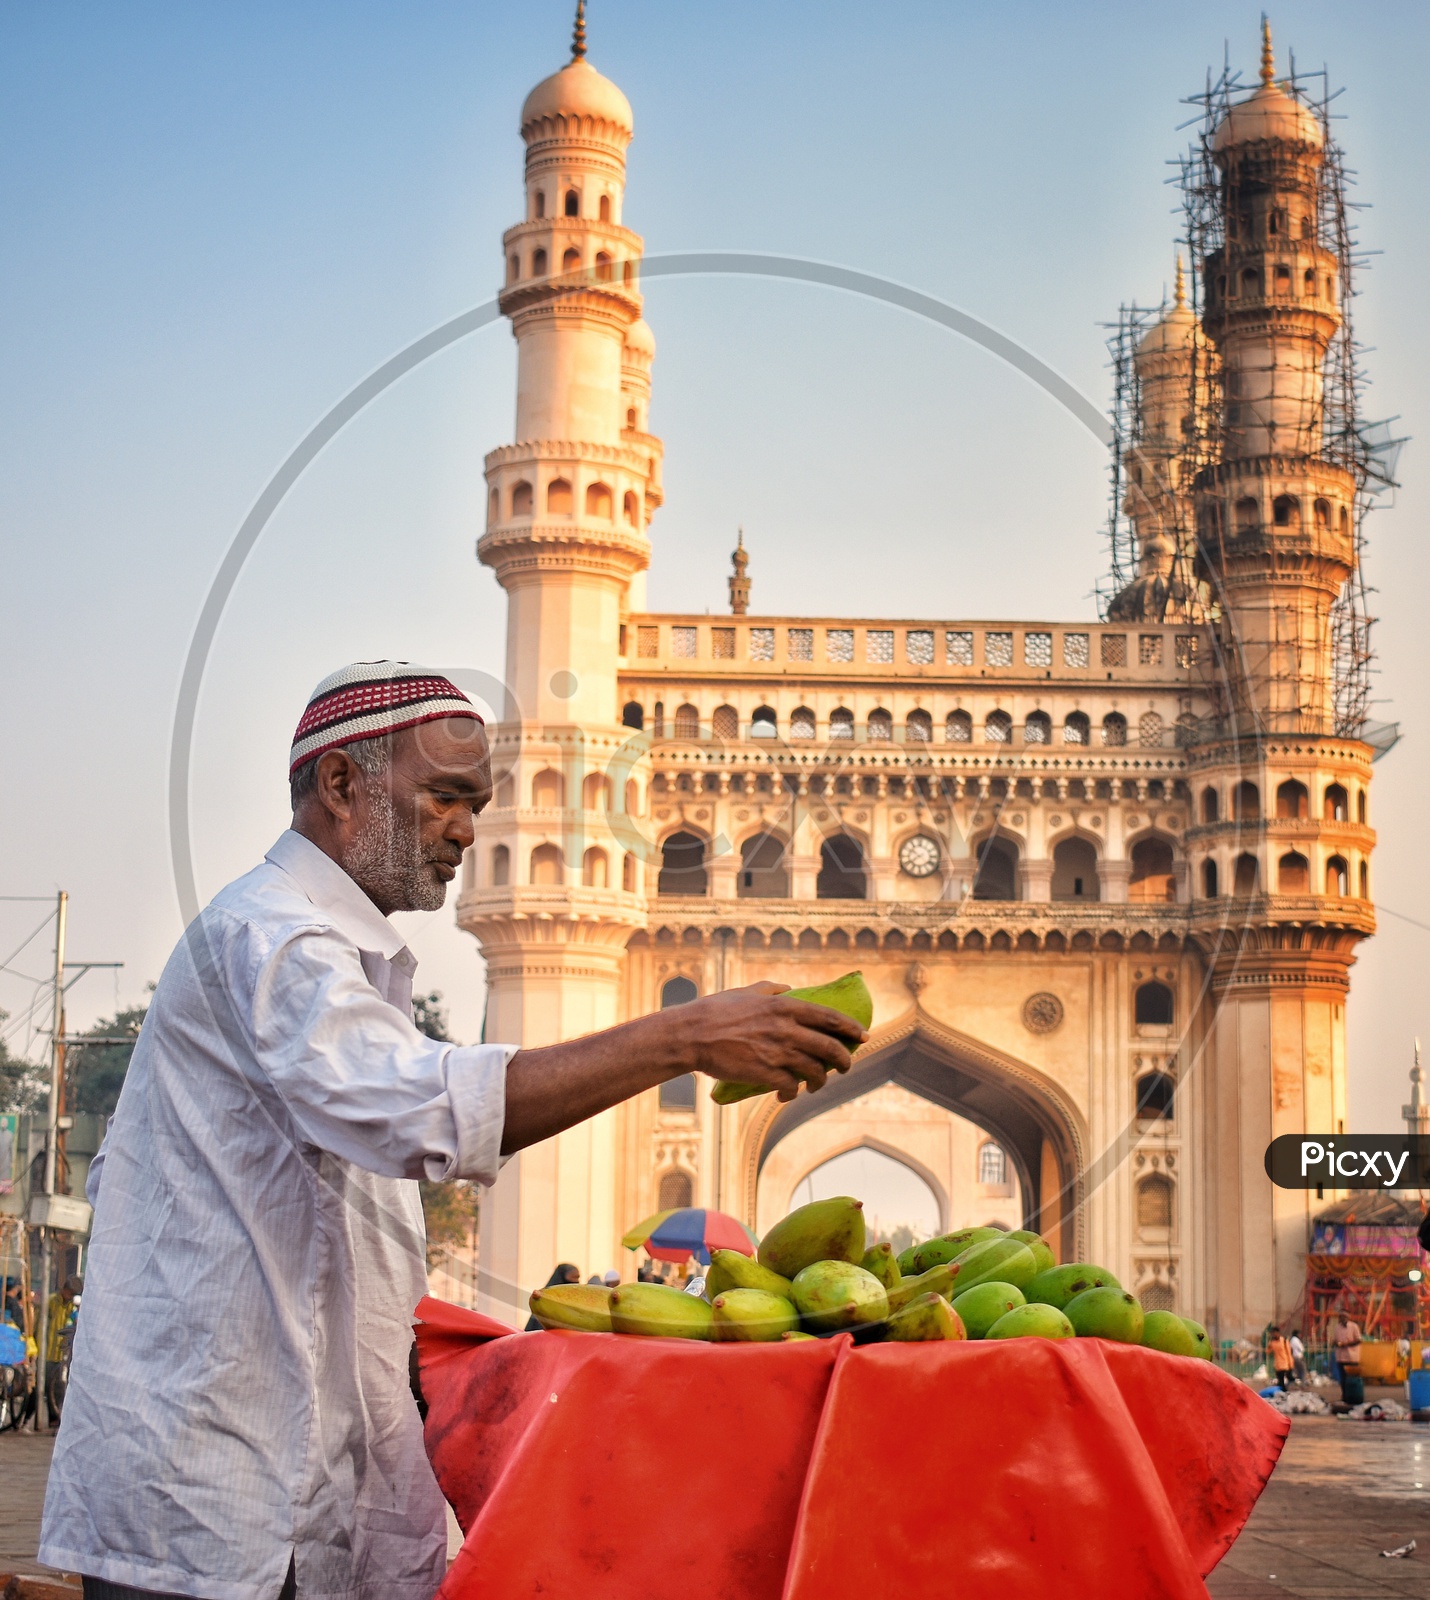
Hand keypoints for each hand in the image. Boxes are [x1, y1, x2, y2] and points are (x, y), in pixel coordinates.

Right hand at [676, 982, 867, 1102]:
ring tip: (817, 1085)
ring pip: (815, 1071)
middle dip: (844, 1060)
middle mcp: (786, 1029)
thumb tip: (788, 988)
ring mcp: (778, 1052)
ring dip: (820, 1081)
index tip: (864, 1035)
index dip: (851, 1027)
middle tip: (846, 1066)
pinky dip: (792, 1094)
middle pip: (830, 1048)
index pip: (830, 1017)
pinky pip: (791, 1087)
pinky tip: (788, 1095)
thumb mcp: (747, 991)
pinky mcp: (765, 1074)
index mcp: (784, 1007)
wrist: (692, 1034)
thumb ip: (771, 989)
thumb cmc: (715, 1011)